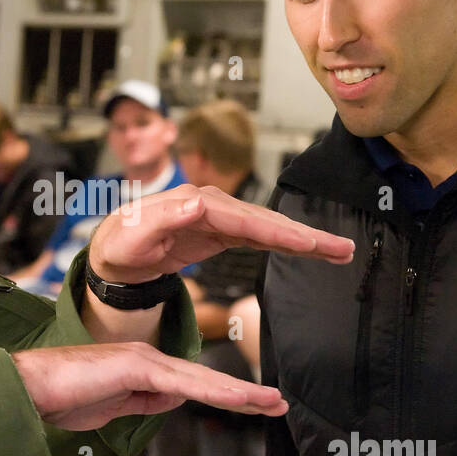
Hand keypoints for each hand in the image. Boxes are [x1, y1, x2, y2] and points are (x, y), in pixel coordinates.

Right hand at [11, 342, 285, 431]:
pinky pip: (181, 382)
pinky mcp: (135, 366)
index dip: (225, 394)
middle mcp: (147, 358)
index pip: (193, 384)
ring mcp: (142, 360)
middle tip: (277, 403)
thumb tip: (172, 401)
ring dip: (238, 393)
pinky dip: (213, 391)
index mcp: (141, 368)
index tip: (254, 404)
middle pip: (205, 378)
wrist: (25, 389)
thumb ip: (142, 402)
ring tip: (271, 403)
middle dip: (243, 393)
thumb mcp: (111, 408)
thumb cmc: (58, 398)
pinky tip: (238, 399)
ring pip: (200, 379)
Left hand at [89, 184, 353, 282]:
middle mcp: (212, 204)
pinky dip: (287, 243)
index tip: (307, 244)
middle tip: (342, 249)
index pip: (245, 219)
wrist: (114, 253)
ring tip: (340, 251)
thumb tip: (195, 202)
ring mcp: (220, 216)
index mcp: (194, 203)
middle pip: (267, 220)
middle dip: (306, 234)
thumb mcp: (133, 236)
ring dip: (305, 239)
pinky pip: (261, 236)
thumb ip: (162, 220)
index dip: (278, 233)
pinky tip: (310, 250)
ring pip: (270, 227)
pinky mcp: (222, 231)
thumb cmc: (119, 245)